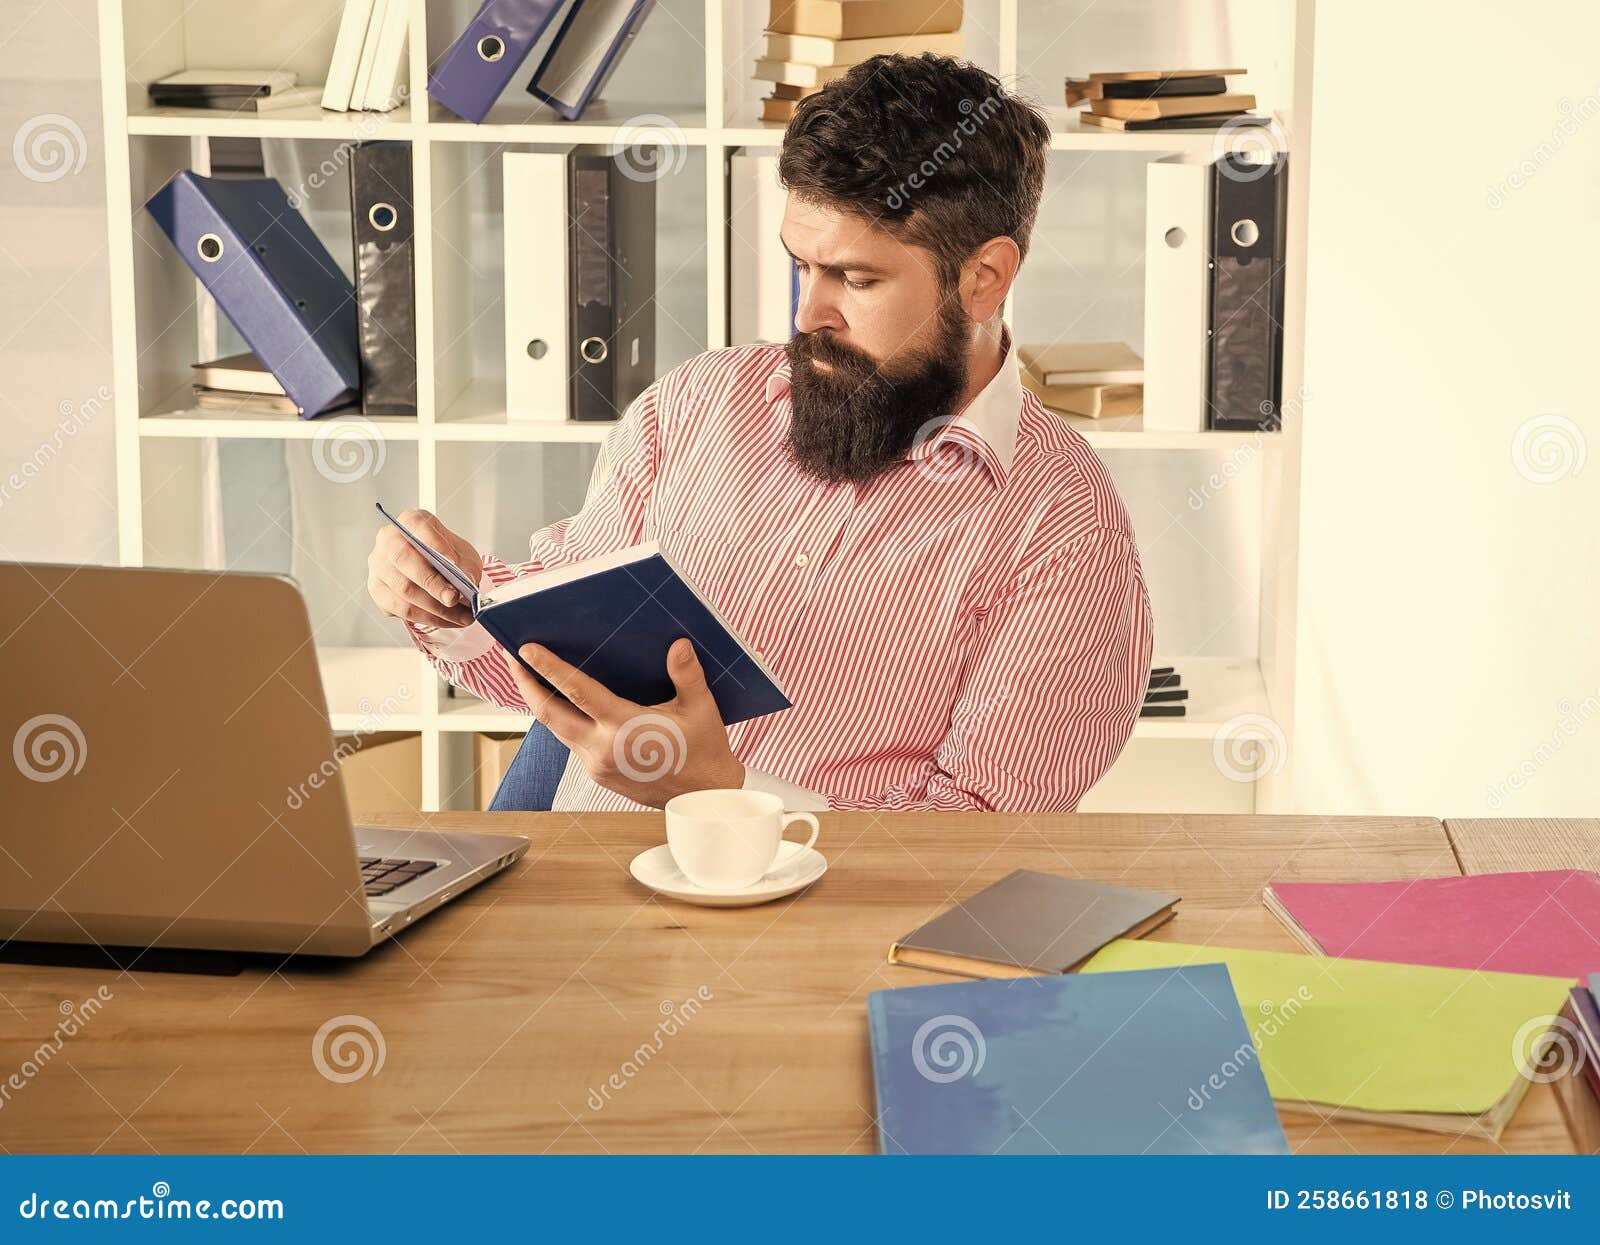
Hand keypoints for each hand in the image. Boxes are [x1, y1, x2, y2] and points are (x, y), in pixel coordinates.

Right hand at [368, 508, 482, 628]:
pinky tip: (446, 620)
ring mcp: (379, 566)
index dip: (435, 543)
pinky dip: (427, 618)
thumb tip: (465, 579)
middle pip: (403, 559)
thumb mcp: (463, 554)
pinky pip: (400, 608)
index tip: (454, 562)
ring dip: (435, 608)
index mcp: (410, 521)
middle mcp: (388, 540)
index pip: (416, 524)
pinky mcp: (378, 590)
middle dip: (432, 583)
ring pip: (403, 589)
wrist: (433, 569)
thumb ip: (465, 564)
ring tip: (461, 617)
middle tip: (454, 599)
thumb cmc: (447, 557)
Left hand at [503, 638, 744, 807]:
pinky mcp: (597, 774)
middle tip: (512, 657)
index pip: (577, 692)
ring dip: (539, 702)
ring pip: (555, 729)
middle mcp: (602, 748)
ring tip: (528, 676)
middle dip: (526, 683)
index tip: (526, 649)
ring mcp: (596, 764)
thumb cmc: (704, 750)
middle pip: (549, 713)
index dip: (549, 668)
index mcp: (625, 728)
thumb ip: (688, 674)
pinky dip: (559, 721)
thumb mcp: (701, 709)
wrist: (702, 796)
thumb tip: (679, 645)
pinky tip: (560, 704)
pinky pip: (570, 742)